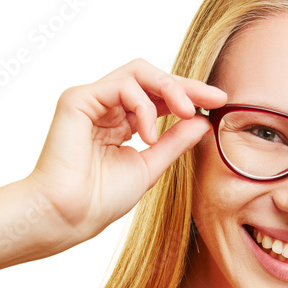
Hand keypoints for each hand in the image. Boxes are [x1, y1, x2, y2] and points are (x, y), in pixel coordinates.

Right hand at [26, 58, 226, 242]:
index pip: (156, 96)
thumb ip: (174, 142)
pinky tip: (148, 135)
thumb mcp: (149, 166)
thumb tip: (202, 122)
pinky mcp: (77, 99)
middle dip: (185, 84)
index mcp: (118, 123)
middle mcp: (103, 107)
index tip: (219, 102)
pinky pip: (122, 85)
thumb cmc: (100, 199)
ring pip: (138, 72)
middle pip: (150, 76)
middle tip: (212, 99)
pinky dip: (143, 106)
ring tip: (185, 114)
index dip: (188, 95)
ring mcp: (89, 100)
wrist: (69, 215)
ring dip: (169, 89)